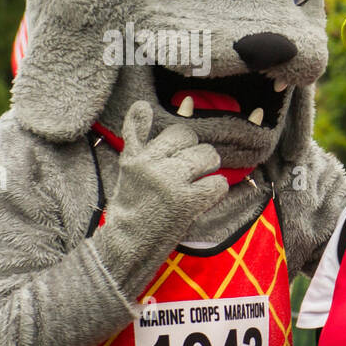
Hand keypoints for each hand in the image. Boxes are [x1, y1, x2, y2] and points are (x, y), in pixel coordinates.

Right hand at [95, 102, 228, 287]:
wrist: (128, 242)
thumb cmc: (132, 202)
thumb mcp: (128, 165)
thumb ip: (137, 134)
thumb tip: (144, 104)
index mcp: (139, 156)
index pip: (175, 130)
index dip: (183, 142)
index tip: (178, 155)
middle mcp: (153, 165)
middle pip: (192, 138)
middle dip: (197, 152)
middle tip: (190, 170)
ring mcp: (171, 183)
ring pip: (208, 155)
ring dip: (209, 167)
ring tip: (198, 180)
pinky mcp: (186, 202)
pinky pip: (217, 182)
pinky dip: (216, 188)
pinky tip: (205, 195)